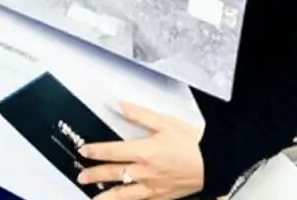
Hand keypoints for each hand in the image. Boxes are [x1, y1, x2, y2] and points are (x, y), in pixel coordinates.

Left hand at [78, 103, 204, 199]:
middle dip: (95, 175)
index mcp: (144, 151)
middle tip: (81, 176)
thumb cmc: (192, 141)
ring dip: (106, 196)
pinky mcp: (162, 196)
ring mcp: (153, 187)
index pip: (112, 151)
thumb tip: (120, 106)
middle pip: (114, 174)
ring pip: (124, 195)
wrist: (214, 161)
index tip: (84, 151)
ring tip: (94, 199)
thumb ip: (140, 115)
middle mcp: (145, 171)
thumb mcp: (165, 122)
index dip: (96, 151)